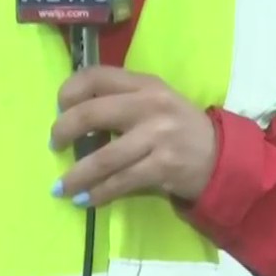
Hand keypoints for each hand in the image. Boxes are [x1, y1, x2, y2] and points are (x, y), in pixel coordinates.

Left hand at [49, 66, 218, 208]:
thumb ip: (123, 99)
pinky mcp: (163, 167)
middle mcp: (150, 105)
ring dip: (76, 175)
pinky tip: (83, 199)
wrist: (220, 157)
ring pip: (103, 157)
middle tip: (55, 145)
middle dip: (64, 131)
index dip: (70, 90)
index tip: (58, 107)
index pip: (97, 76)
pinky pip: (120, 182)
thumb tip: (73, 112)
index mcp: (145, 84)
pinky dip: (98, 193)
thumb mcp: (156, 101)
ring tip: (60, 187)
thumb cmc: (179, 128)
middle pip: (91, 114)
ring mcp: (158, 137)